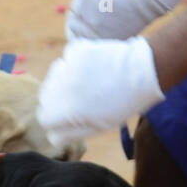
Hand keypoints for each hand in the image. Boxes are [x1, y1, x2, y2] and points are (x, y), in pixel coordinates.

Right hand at [37, 37, 164, 147]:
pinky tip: (91, 67)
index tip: (69, 116)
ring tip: (86, 82)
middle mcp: (61, 88)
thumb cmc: (121, 105)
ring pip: (53, 77)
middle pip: (44, 97)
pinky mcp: (76, 51)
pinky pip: (66, 59)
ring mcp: (68, 67)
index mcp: (65, 111)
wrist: (143, 73)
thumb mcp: (95, 128)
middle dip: (57, 100)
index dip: (56, 119)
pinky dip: (74, 63)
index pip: (44, 118)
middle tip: (80, 99)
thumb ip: (69, 134)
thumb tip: (51, 136)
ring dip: (64, 81)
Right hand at [65, 0, 186, 41]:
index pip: (75, 38)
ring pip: (76, 4)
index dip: (73, 27)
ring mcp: (88, 17)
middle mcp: (91, 33)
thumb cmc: (139, 11)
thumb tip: (73, 21)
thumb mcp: (118, 29)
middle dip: (78, 9)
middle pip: (73, 21)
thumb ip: (98, 30)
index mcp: (98, 42)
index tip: (73, 16)